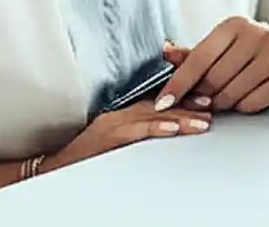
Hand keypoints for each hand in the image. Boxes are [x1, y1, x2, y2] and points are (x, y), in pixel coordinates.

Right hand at [41, 99, 210, 172]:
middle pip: (160, 105)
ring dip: (182, 117)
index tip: (207, 99)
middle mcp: (120, 114)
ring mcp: (113, 123)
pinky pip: (137, 130)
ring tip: (204, 121)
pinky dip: (158, 127)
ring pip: (154, 116)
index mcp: (123, 114)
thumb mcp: (114, 142)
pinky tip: (175, 127)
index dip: (183, 99)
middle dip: (189, 105)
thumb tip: (166, 132)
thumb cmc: (85, 159)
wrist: (55, 168)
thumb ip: (136, 133)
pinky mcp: (108, 136)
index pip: (158, 102)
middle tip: (213, 106)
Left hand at [155, 17, 268, 113]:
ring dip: (223, 103)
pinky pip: (251, 104)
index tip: (163, 102)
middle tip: (202, 100)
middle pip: (213, 80)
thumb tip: (165, 52)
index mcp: (236, 25)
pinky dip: (243, 107)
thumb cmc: (256, 50)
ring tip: (227, 97)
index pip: (199, 58)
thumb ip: (195, 52)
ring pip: (231, 95)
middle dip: (202, 96)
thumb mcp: (226, 45)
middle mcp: (257, 36)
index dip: (178, 83)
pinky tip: (248, 96)